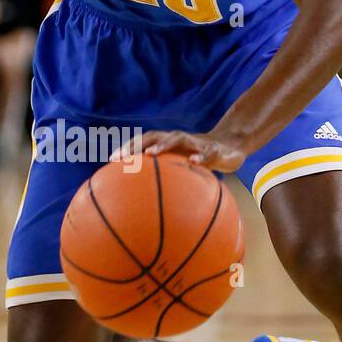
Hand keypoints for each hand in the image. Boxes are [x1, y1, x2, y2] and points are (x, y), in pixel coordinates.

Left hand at [115, 128, 248, 172]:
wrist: (230, 148)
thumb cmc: (199, 162)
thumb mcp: (182, 171)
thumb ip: (166, 181)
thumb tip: (147, 206)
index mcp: (167, 144)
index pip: (143, 141)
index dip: (128, 148)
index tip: (112, 159)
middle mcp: (177, 139)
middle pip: (153, 136)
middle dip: (137, 144)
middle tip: (123, 157)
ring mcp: (195, 142)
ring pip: (176, 138)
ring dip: (162, 144)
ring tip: (150, 154)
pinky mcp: (213, 149)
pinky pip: (206, 152)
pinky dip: (200, 155)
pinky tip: (195, 161)